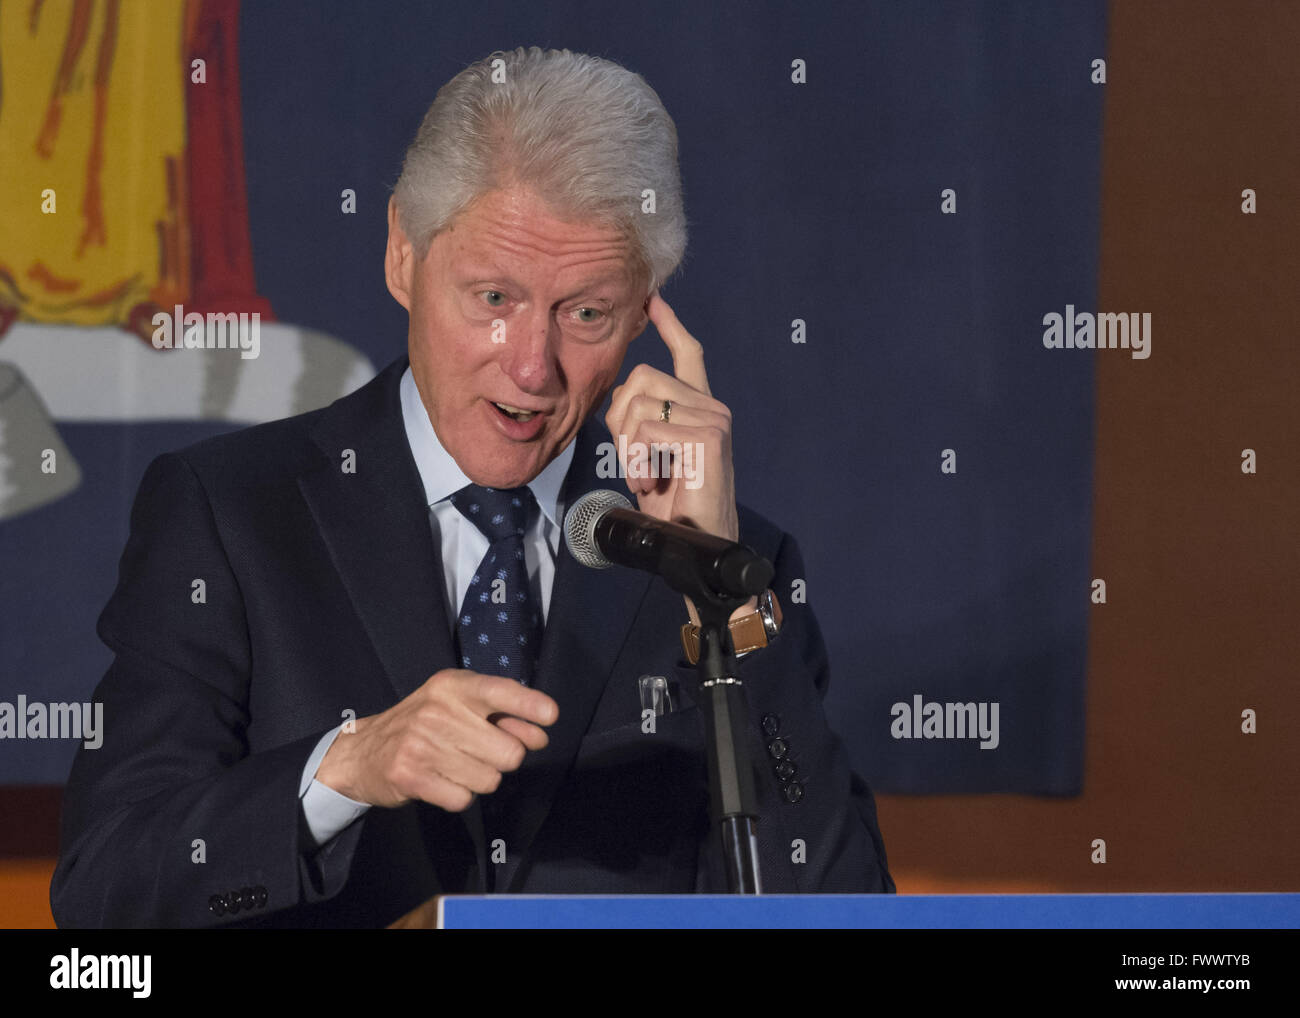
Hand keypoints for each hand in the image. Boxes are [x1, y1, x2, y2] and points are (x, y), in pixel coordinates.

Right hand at [315, 669, 557, 811]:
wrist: (362, 752)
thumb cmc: (422, 725)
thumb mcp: (459, 707)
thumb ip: (502, 717)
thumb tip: (540, 736)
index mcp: (453, 686)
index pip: (500, 691)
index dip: (529, 705)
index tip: (550, 716)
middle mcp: (438, 710)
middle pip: (509, 753)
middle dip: (503, 760)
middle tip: (480, 753)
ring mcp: (422, 744)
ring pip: (490, 780)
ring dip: (479, 779)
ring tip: (454, 765)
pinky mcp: (411, 776)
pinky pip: (464, 799)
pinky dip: (458, 796)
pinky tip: (441, 781)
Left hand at [605, 293, 755, 622]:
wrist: (698, 546)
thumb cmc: (673, 508)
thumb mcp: (649, 457)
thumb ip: (641, 423)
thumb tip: (620, 398)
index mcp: (699, 408)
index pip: (688, 354)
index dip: (670, 325)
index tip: (653, 302)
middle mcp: (712, 407)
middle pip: (642, 378)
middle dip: (619, 418)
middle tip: (631, 460)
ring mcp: (714, 419)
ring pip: (641, 403)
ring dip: (628, 445)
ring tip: (644, 476)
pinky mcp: (710, 437)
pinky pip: (648, 431)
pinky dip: (638, 461)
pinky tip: (652, 484)